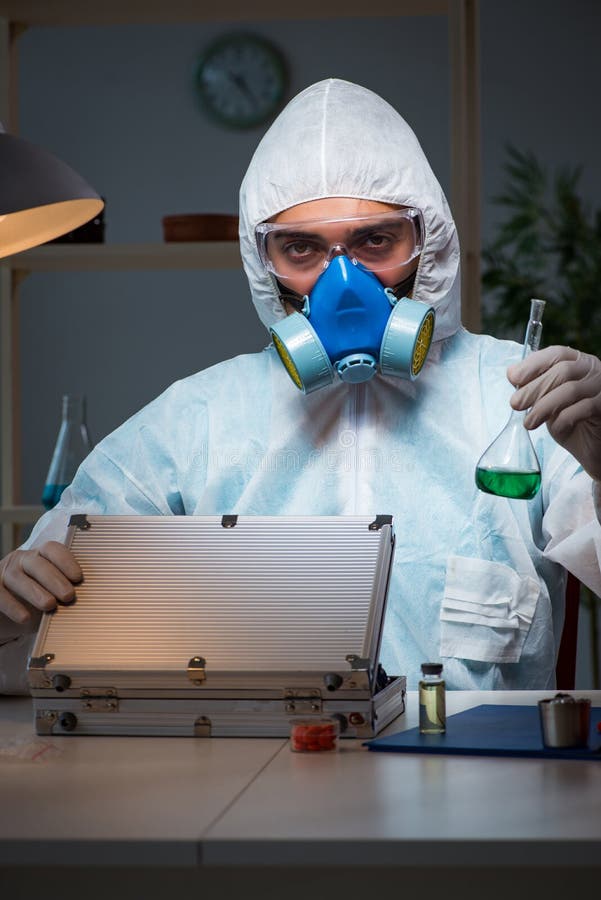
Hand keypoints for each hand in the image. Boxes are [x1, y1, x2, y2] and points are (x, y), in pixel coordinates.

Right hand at [0, 541, 81, 626]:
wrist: (5, 612)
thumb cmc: (33, 600)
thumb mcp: (49, 594)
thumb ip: (61, 594)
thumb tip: (82, 603)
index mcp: (39, 556)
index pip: (52, 550)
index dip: (66, 561)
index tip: (78, 577)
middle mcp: (21, 560)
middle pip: (37, 564)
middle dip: (54, 579)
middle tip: (68, 596)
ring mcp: (4, 572)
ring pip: (18, 577)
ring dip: (35, 592)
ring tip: (49, 605)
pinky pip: (0, 595)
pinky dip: (12, 606)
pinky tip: (24, 617)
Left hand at [507, 346, 600, 480]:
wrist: (592, 445)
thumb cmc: (569, 419)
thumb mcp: (547, 400)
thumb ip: (533, 385)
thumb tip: (512, 373)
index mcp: (578, 361)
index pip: (556, 354)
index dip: (533, 364)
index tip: (513, 378)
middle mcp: (593, 369)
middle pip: (562, 371)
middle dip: (534, 388)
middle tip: (515, 404)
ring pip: (570, 390)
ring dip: (544, 406)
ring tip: (529, 423)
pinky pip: (585, 408)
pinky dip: (564, 418)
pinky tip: (555, 428)